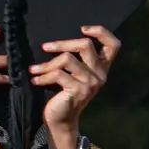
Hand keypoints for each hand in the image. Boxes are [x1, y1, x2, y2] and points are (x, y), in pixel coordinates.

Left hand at [31, 24, 119, 148]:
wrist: (61, 119)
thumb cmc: (65, 93)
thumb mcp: (75, 75)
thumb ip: (77, 59)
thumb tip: (58, 41)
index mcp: (102, 68)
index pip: (114, 45)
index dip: (101, 32)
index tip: (83, 29)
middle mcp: (100, 74)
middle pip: (86, 45)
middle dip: (62, 44)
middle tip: (45, 47)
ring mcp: (91, 83)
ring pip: (68, 58)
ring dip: (47, 63)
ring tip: (35, 69)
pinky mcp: (78, 90)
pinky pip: (58, 74)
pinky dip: (43, 76)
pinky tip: (35, 80)